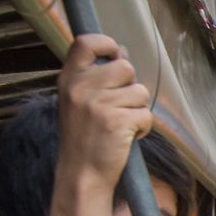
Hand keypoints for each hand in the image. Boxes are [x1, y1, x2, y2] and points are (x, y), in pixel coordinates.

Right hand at [54, 34, 152, 192]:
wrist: (82, 173)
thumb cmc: (84, 138)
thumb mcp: (78, 102)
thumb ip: (97, 78)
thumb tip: (122, 53)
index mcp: (69, 79)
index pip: (85, 42)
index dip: (106, 43)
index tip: (115, 54)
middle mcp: (81, 88)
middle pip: (125, 67)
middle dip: (131, 87)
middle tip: (119, 107)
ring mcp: (98, 104)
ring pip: (140, 92)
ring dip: (138, 110)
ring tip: (120, 125)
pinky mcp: (117, 122)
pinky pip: (146, 115)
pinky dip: (143, 128)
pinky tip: (127, 137)